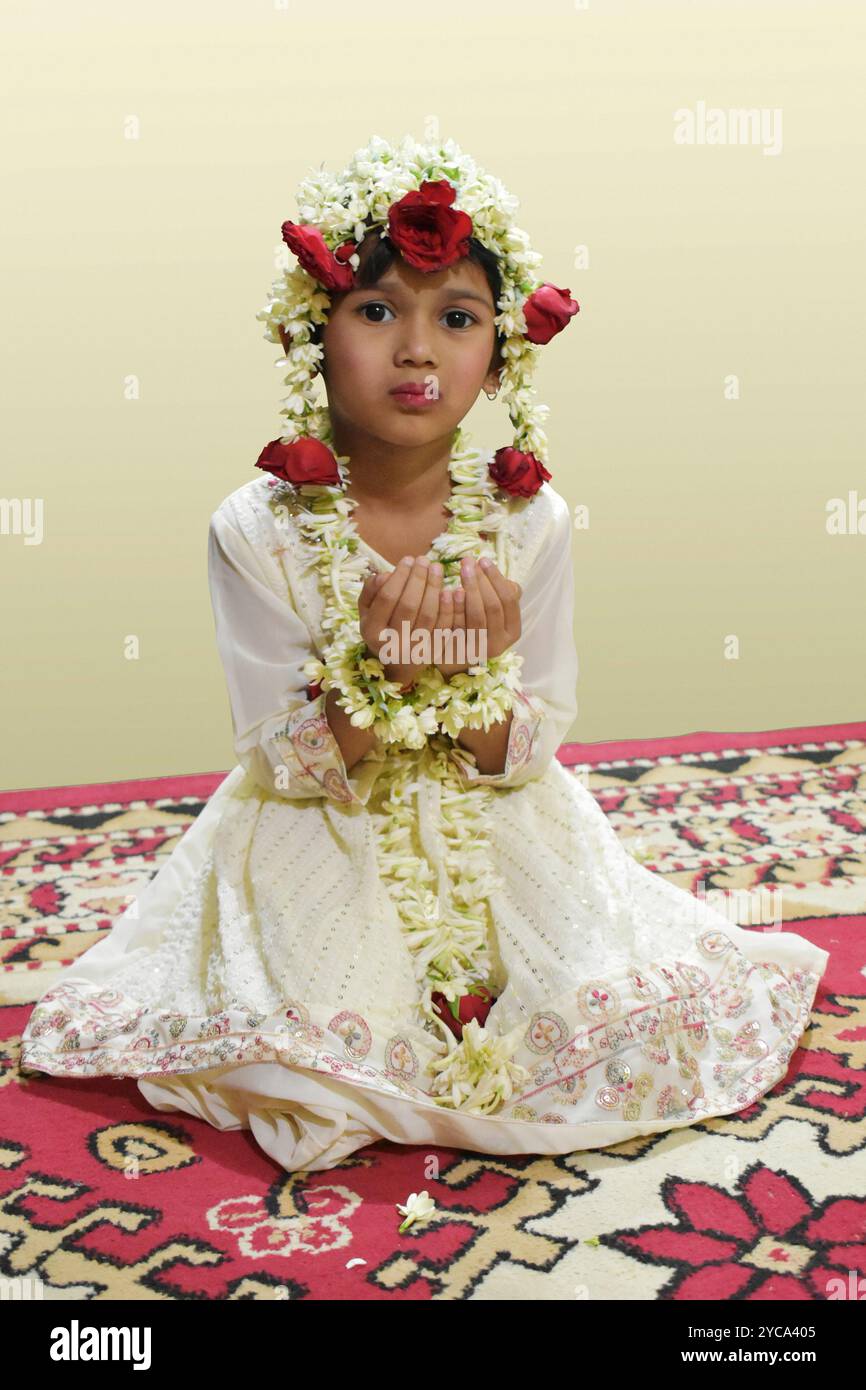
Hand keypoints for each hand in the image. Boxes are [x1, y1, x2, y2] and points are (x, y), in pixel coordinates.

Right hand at [357, 556, 442, 688]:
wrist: (395, 662)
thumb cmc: (380, 626)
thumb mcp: (367, 609)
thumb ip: (371, 590)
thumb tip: (385, 574)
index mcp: (371, 631)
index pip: (387, 598)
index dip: (399, 576)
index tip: (408, 559)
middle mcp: (391, 644)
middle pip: (408, 605)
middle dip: (418, 579)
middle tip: (425, 560)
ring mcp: (413, 651)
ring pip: (428, 615)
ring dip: (434, 588)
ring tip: (437, 568)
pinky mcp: (432, 653)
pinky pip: (443, 627)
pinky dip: (449, 608)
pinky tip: (451, 590)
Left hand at [433, 555, 521, 679]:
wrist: (453, 656)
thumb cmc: (477, 625)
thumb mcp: (495, 612)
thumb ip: (502, 596)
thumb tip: (507, 582)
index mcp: (512, 631)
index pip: (509, 600)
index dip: (497, 579)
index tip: (484, 560)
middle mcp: (499, 643)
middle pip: (493, 607)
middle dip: (481, 581)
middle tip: (468, 562)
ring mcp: (479, 650)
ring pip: (476, 617)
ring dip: (470, 590)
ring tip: (461, 570)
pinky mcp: (459, 653)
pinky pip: (457, 627)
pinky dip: (454, 607)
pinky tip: (447, 590)